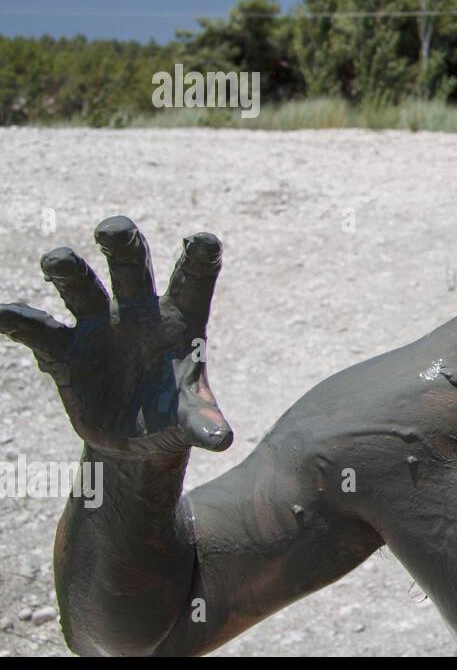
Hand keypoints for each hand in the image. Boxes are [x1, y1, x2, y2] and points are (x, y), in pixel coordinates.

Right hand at [0, 216, 231, 456]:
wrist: (134, 436)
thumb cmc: (173, 415)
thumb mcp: (189, 419)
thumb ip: (202, 421)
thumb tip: (222, 440)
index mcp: (179, 319)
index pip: (192, 282)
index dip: (199, 259)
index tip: (206, 238)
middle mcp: (138, 311)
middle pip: (131, 268)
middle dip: (123, 246)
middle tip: (112, 229)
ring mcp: (99, 326)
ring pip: (82, 287)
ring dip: (68, 272)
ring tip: (56, 260)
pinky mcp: (65, 352)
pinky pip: (39, 330)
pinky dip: (18, 321)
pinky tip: (2, 313)